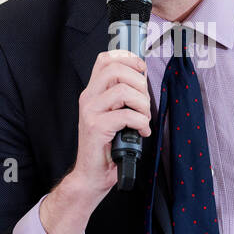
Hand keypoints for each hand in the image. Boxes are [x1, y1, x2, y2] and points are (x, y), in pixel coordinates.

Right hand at [69, 49, 152, 201]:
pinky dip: (141, 123)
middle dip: (139, 83)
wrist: (92, 175)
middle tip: (144, 102)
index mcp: (93, 92)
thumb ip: (123, 98)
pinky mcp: (96, 127)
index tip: (141, 69)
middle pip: (116, 69)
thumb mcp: (114, 115)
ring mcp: (90, 111)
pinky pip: (127, 115)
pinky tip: (141, 132)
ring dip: (142, 104)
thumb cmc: (106, 147)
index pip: (105, 59)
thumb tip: (143, 81)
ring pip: (123, 90)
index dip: (127, 58)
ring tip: (143, 119)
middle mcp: (89, 98)